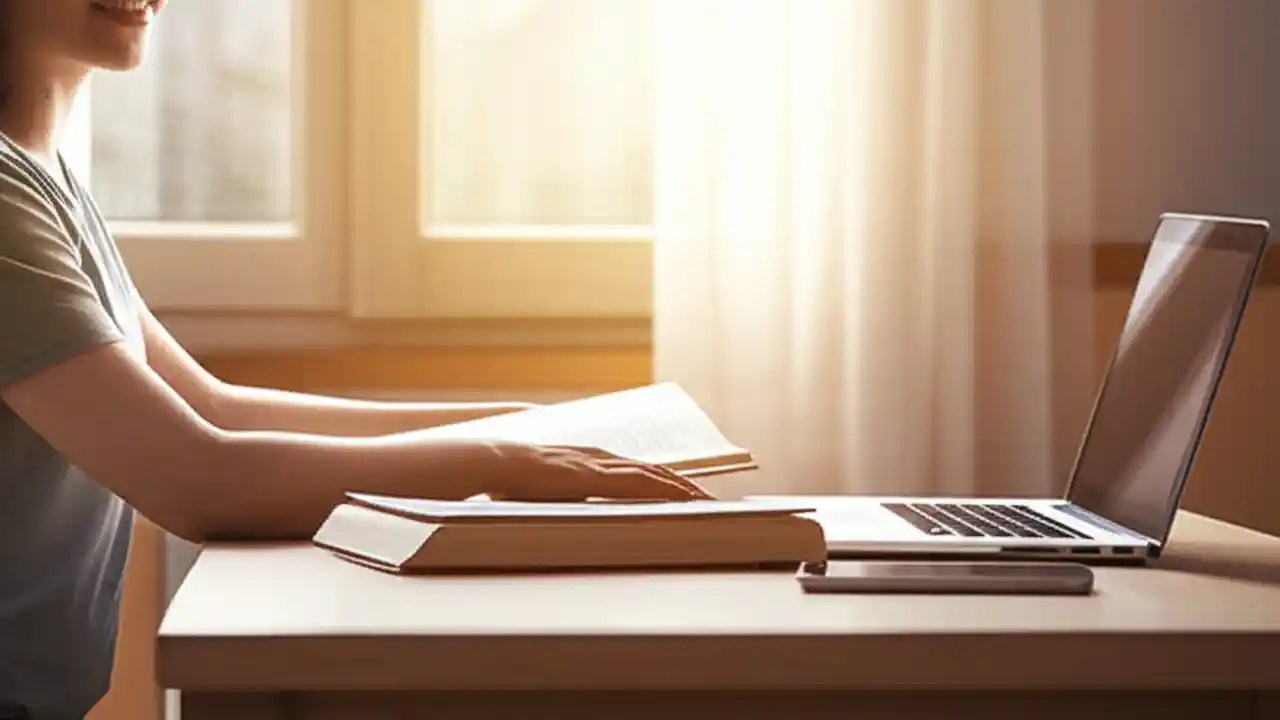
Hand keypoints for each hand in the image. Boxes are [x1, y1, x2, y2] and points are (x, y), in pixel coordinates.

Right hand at [486, 444, 713, 501]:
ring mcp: (600, 465)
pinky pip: (641, 484)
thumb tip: (561, 510)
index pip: (635, 470)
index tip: (681, 492)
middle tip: (707, 499)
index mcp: (589, 460)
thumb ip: (559, 496)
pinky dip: (666, 491)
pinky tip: (684, 500)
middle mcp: (601, 458)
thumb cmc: (511, 480)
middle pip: (652, 470)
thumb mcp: (543, 490)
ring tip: (706, 502)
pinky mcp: (597, 477)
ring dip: (682, 488)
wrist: (496, 463)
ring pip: (654, 475)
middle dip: (682, 484)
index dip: (661, 480)